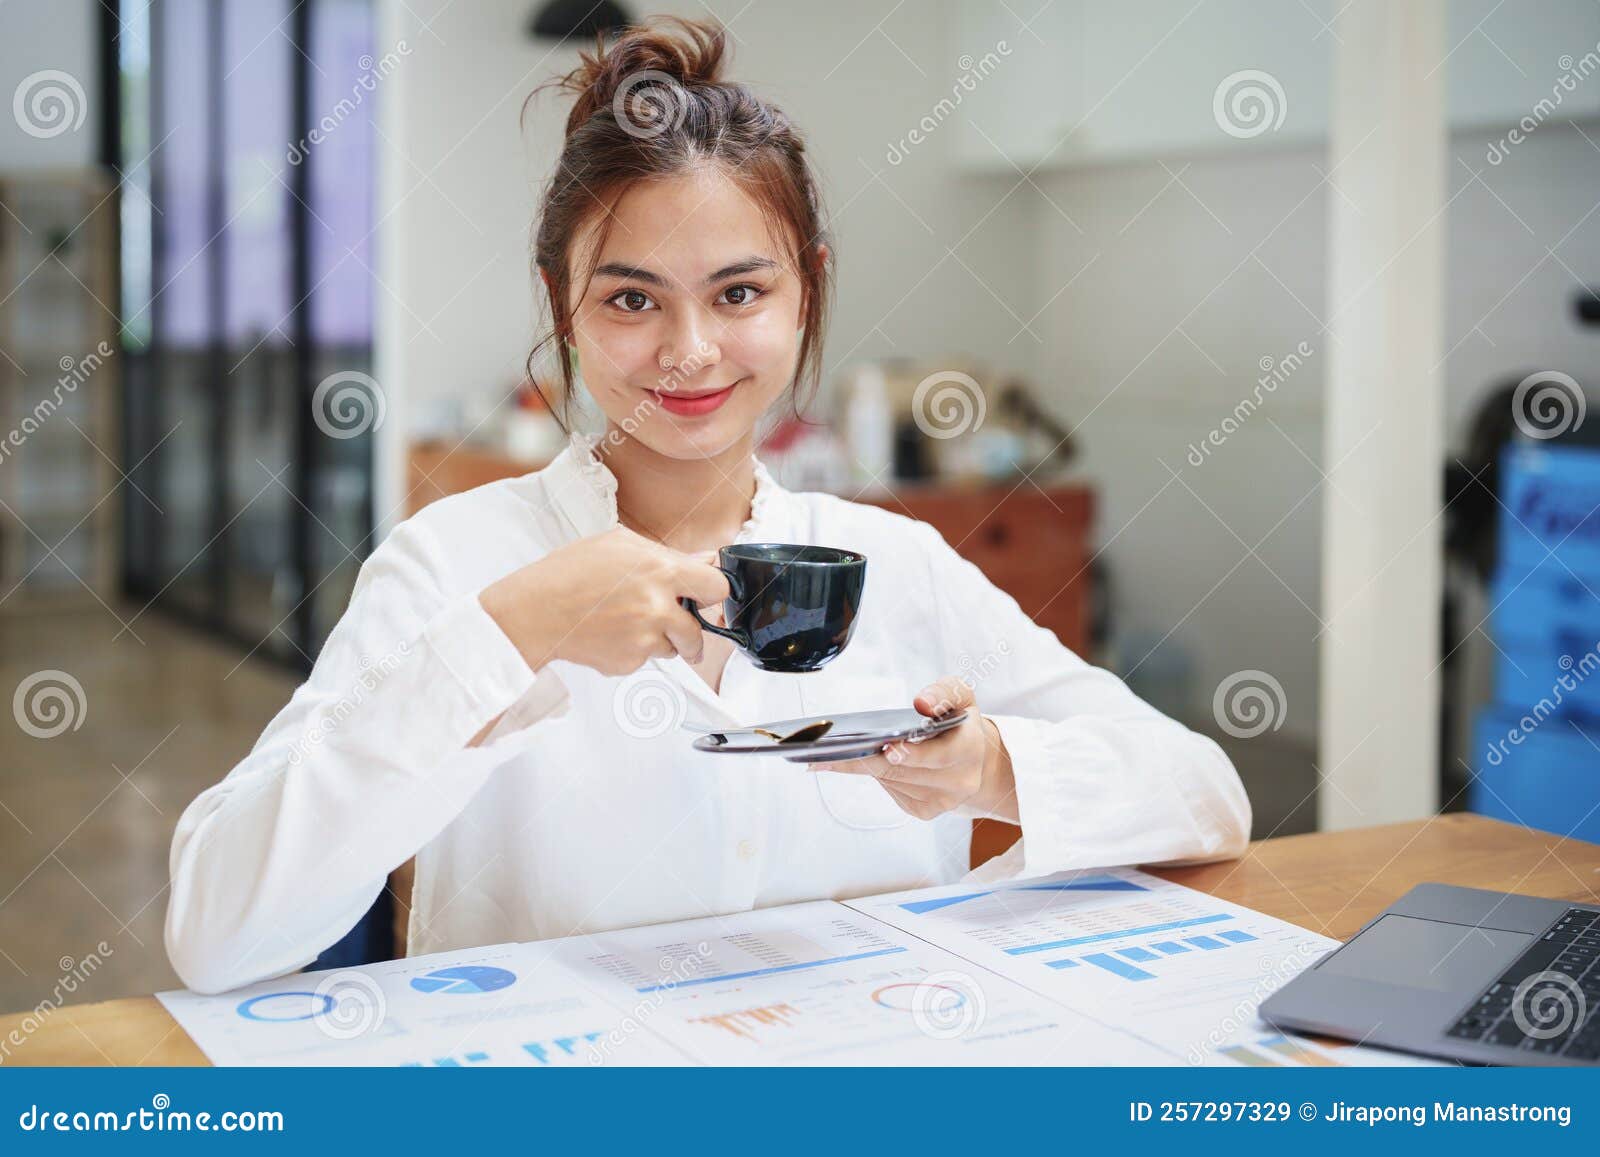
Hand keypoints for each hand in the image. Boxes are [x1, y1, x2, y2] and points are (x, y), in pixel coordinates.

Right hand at [479, 527, 729, 676]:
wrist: (535, 612)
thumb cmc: (569, 573)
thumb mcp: (619, 544)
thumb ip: (666, 554)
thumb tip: (703, 560)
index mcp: (661, 570)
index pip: (717, 587)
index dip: (711, 592)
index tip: (704, 596)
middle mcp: (658, 607)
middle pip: (699, 631)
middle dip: (690, 629)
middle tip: (670, 620)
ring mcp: (645, 638)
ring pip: (673, 648)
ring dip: (660, 640)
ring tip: (627, 622)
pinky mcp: (629, 662)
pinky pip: (645, 660)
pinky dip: (633, 651)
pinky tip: (609, 634)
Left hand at [825, 676, 1017, 821]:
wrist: (976, 757)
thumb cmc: (959, 722)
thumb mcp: (959, 695)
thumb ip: (943, 692)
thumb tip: (922, 704)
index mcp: (970, 749)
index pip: (940, 755)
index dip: (912, 754)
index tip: (887, 748)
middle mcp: (960, 781)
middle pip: (905, 771)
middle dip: (868, 760)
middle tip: (833, 752)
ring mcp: (943, 800)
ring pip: (893, 782)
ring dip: (865, 767)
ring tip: (833, 755)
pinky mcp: (926, 811)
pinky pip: (893, 793)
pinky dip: (877, 777)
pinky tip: (863, 763)